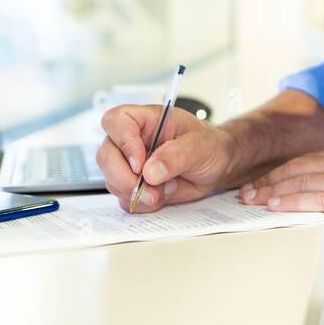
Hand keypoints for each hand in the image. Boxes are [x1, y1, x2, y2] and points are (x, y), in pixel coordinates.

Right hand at [96, 104, 236, 211]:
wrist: (218, 166)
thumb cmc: (210, 146)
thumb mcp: (200, 146)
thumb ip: (176, 155)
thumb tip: (150, 172)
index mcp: (146, 120)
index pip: (116, 121)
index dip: (123, 142)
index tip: (141, 164)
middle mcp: (132, 141)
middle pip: (106, 155)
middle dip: (125, 178)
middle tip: (151, 191)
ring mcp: (130, 164)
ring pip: (112, 181)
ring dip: (137, 193)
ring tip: (168, 188)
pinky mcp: (134, 186)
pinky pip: (124, 199)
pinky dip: (142, 204)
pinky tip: (163, 195)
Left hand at [237, 145, 323, 236]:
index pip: (310, 160)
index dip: (284, 171)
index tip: (267, 180)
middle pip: (298, 167)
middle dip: (269, 180)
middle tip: (246, 191)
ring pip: (301, 180)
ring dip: (272, 191)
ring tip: (251, 200)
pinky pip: (315, 198)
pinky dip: (292, 201)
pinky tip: (275, 207)